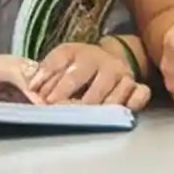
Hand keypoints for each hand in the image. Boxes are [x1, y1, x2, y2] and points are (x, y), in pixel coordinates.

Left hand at [30, 43, 150, 109]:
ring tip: (93, 119)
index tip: (49, 102)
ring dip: (106, 106)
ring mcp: (124, 75)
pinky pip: (141, 94)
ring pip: (119, 92)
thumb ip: (45, 71)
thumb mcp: (61, 58)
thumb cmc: (78, 62)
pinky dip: (135, 102)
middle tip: (71, 115)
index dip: (62, 87)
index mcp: (85, 55)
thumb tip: (31, 86)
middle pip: (98, 86)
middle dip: (83, 103)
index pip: (75, 73)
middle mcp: (107, 64)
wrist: (106, 57)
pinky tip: (123, 110)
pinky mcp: (137, 86)